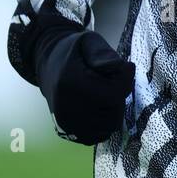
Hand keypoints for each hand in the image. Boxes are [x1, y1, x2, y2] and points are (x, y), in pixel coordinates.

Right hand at [32, 17, 134, 144]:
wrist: (51, 65)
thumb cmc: (75, 52)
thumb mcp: (89, 41)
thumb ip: (102, 53)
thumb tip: (117, 66)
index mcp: (71, 84)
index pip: (114, 94)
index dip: (126, 80)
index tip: (124, 67)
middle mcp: (66, 108)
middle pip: (114, 113)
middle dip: (119, 95)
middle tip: (111, 80)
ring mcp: (66, 124)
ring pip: (109, 127)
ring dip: (113, 110)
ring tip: (104, 92)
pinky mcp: (68, 133)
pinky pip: (99, 136)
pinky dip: (104, 123)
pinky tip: (99, 106)